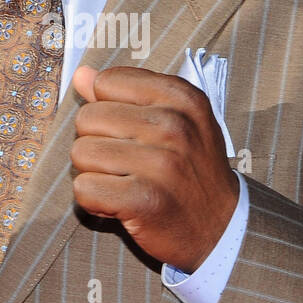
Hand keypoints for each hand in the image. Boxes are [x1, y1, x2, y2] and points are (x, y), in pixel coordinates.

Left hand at [70, 65, 238, 272]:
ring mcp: (161, 163)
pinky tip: (120, 204)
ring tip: (125, 184)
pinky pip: (84, 188)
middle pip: (88, 118)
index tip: (131, 132)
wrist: (221, 227)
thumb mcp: (172, 120)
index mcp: (180, 97)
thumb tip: (81, 75)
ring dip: (94, 174)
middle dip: (97, 143)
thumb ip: (125, 94)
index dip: (107, 109)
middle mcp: (173, 125)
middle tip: (127, 165)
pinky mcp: (145, 200)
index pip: (105, 82)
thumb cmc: (189, 170)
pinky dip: (94, 202)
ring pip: (81, 153)